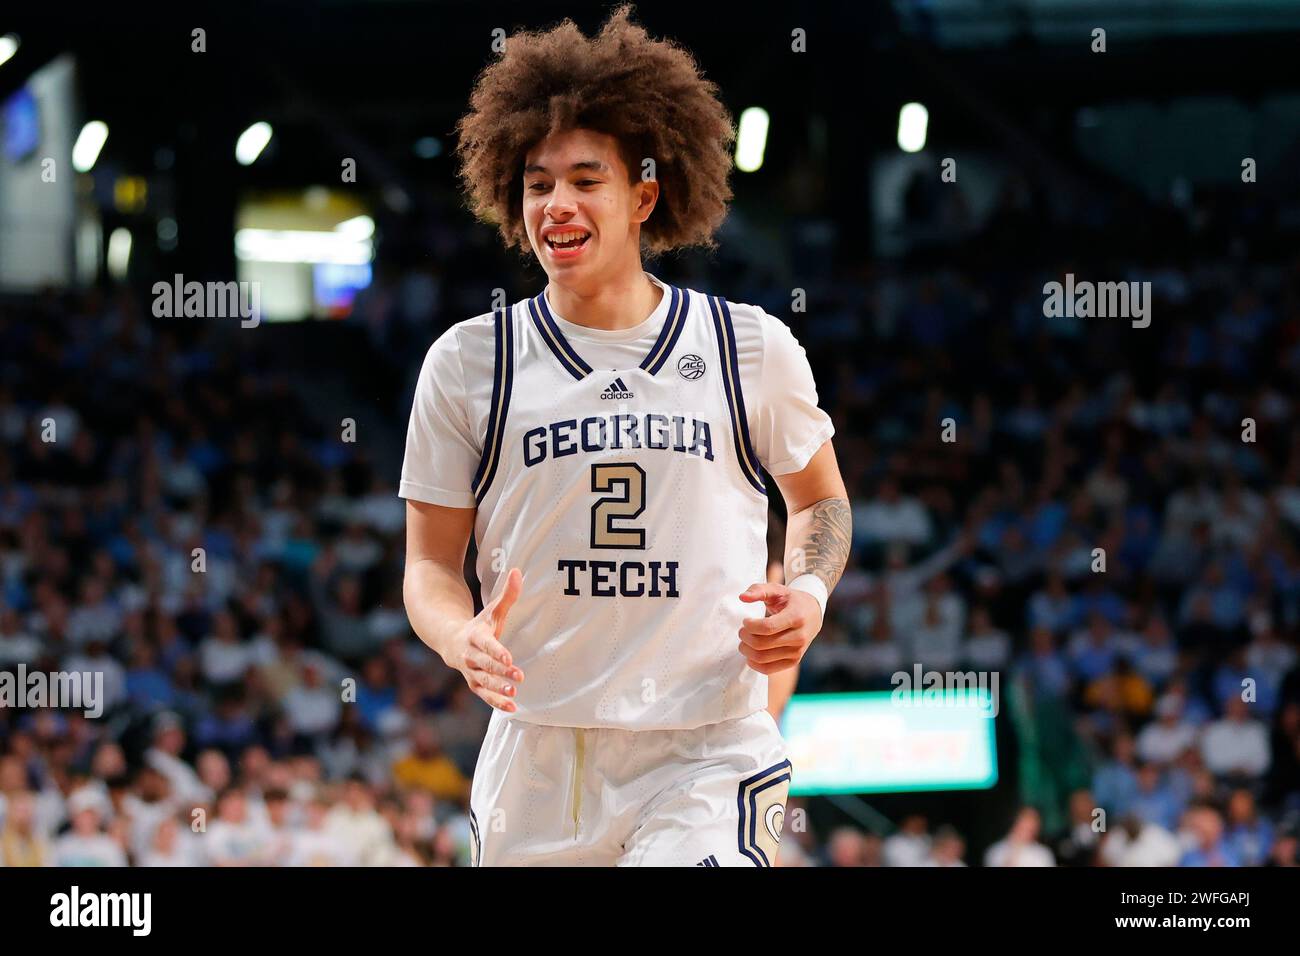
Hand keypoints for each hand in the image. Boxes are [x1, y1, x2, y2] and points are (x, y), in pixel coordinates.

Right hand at [448, 567, 524, 711]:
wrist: (449, 640)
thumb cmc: (478, 625)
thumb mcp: (492, 610)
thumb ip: (507, 594)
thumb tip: (519, 571)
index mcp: (475, 636)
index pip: (486, 644)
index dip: (496, 651)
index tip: (508, 658)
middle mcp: (470, 656)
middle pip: (485, 665)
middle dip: (501, 673)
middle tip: (518, 677)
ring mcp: (471, 671)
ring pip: (484, 682)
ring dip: (498, 689)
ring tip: (514, 694)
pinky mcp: (474, 683)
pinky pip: (484, 695)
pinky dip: (496, 702)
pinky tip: (512, 708)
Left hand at [736, 582, 823, 674]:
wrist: (813, 614)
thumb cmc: (791, 601)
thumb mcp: (777, 590)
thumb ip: (759, 590)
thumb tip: (742, 597)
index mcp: (796, 617)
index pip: (767, 627)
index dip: (750, 625)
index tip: (746, 620)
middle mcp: (799, 637)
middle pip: (761, 644)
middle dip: (745, 637)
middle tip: (742, 631)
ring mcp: (797, 651)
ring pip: (762, 658)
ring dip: (746, 650)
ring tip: (744, 641)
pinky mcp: (794, 661)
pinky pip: (768, 669)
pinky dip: (754, 664)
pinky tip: (750, 653)